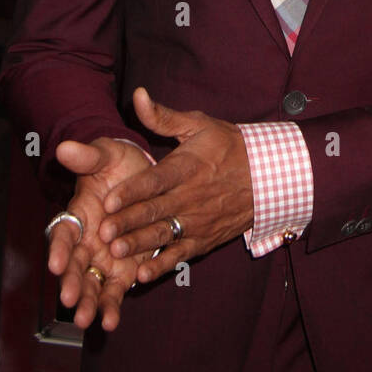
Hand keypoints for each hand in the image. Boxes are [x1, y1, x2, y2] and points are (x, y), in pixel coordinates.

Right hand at [49, 135, 155, 330]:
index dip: (58, 248)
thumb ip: (87, 157)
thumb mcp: (105, 155)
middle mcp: (86, 242)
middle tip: (69, 299)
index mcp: (78, 215)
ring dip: (88, 302)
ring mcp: (104, 258)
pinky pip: (115, 290)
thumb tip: (65, 148)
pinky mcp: (124, 269)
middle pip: (73, 266)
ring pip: (91, 283)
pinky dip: (111, 306)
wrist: (144, 175)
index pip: (63, 233)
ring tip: (87, 320)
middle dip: (70, 282)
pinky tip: (110, 322)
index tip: (56, 261)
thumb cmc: (118, 164)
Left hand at [98, 87, 253, 280]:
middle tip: (102, 232)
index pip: (155, 180)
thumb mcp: (199, 125)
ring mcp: (198, 220)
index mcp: (187, 166)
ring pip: (165, 234)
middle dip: (128, 222)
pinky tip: (143, 275)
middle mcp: (191, 196)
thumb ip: (163, 116)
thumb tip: (138, 95)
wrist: (269, 175)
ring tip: (117, 251)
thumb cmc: (228, 146)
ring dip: (140, 244)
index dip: (132, 191)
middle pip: (155, 210)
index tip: (108, 200)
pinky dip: (163, 265)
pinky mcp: (204, 239)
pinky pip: (181, 254)